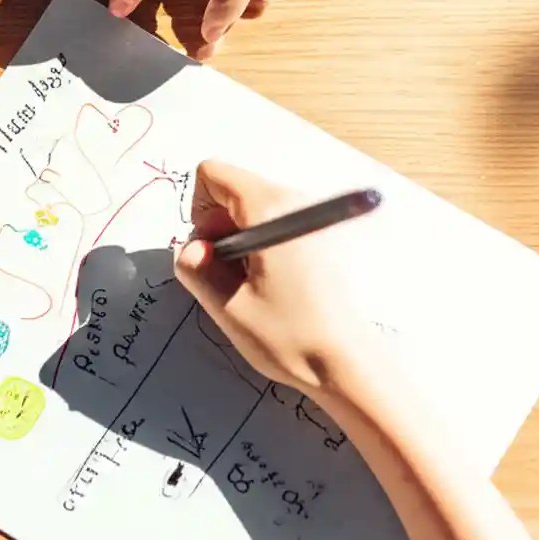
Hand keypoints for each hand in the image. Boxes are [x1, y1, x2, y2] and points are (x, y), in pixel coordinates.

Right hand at [174, 161, 385, 401]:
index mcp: (271, 210)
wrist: (346, 365)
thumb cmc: (290, 337)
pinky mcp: (321, 236)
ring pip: (252, 212)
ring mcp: (312, 218)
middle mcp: (295, 202)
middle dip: (219, 230)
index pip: (214, 174)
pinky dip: (261, 249)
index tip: (212, 253)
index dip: (200, 212)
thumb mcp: (227, 306)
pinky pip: (274, 226)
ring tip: (253, 287)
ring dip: (240, 244)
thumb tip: (192, 250)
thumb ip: (196, 269)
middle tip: (231, 278)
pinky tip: (273, 287)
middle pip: (234, 192)